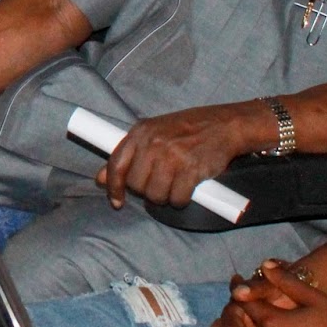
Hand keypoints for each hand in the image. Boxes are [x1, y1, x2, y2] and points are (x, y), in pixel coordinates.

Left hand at [95, 102, 255, 208]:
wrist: (225, 125)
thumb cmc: (189, 130)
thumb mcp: (155, 132)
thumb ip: (130, 154)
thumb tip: (100, 178)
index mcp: (141, 132)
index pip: (116, 164)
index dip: (113, 187)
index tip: (116, 201)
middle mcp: (153, 143)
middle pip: (136, 184)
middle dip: (147, 191)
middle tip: (161, 185)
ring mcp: (172, 156)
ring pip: (155, 195)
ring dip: (165, 197)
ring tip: (175, 186)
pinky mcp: (191, 170)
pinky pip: (177, 198)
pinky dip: (182, 200)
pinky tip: (188, 190)